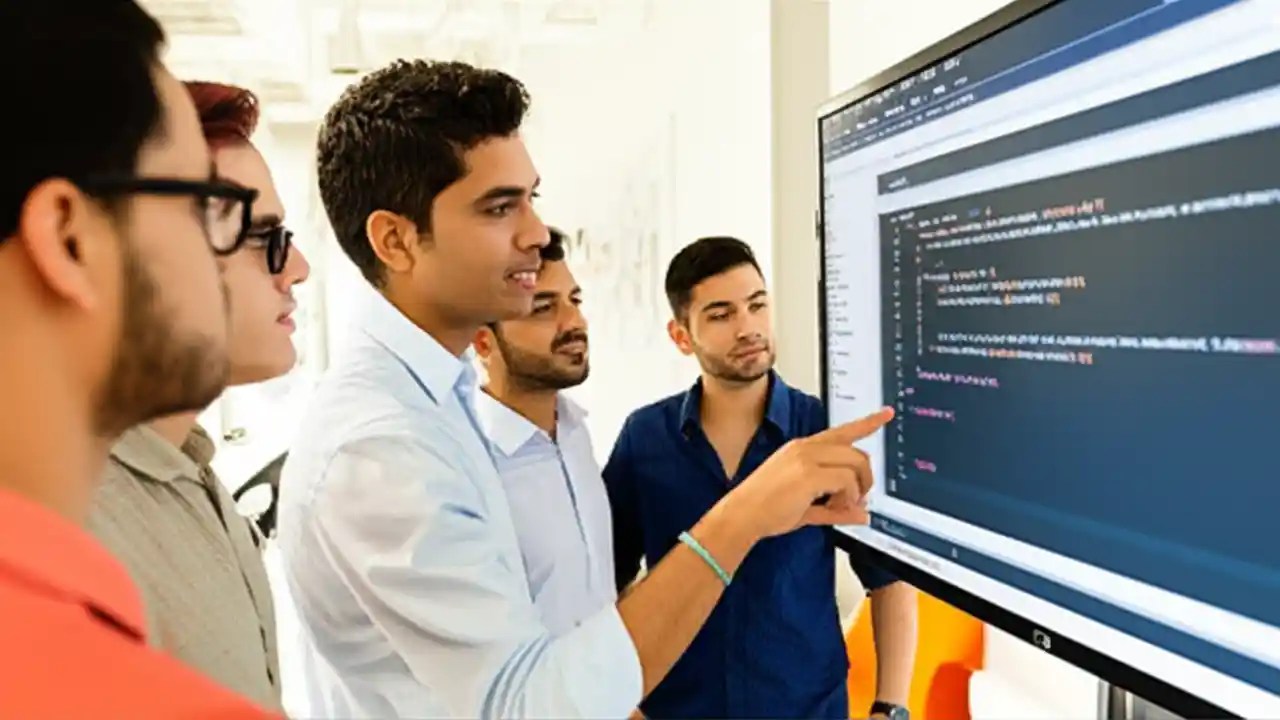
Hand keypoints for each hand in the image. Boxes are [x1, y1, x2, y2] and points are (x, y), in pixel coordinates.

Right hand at [724, 407, 893, 538]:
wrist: (741, 515)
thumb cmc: (764, 508)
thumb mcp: (807, 507)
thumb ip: (836, 509)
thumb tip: (862, 514)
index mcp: (803, 449)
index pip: (842, 431)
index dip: (868, 422)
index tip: (886, 414)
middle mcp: (805, 448)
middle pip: (857, 453)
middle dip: (865, 479)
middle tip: (857, 499)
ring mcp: (806, 458)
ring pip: (855, 464)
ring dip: (857, 490)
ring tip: (842, 506)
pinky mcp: (808, 474)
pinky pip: (846, 481)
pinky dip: (848, 498)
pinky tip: (835, 507)